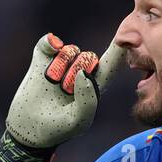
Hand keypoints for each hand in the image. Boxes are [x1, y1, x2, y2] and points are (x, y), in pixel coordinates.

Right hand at [0, 33, 124, 161]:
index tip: (133, 33)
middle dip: (76, 73)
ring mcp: (61, 63)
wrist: (28, 127)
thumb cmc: (58, 128)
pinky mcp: (43, 58)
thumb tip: (83, 73)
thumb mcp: (77, 121)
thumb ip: (87, 101)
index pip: (111, 65)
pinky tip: (50, 49)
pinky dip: (50, 44)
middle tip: (64, 91)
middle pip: (89, 57)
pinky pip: (50, 41)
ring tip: (52, 85)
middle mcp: (80, 71)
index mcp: (94, 86)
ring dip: (59, 69)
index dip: (120, 50)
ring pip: (69, 51)